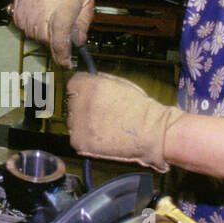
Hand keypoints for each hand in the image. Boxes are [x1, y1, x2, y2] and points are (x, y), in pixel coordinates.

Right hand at [11, 0, 95, 67]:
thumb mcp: (87, 10)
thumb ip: (81, 31)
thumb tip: (74, 47)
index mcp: (65, 7)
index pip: (59, 36)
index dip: (61, 52)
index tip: (65, 62)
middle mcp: (44, 5)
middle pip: (45, 38)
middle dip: (53, 39)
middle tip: (60, 25)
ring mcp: (29, 4)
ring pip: (32, 34)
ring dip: (41, 32)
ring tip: (49, 16)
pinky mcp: (19, 3)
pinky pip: (20, 25)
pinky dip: (29, 24)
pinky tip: (38, 14)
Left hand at [66, 72, 184, 172]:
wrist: (151, 132)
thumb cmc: (140, 108)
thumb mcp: (119, 84)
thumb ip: (99, 81)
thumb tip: (87, 81)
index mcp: (89, 85)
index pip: (73, 84)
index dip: (83, 90)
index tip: (89, 96)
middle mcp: (80, 102)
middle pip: (72, 103)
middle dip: (83, 108)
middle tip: (101, 114)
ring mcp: (78, 123)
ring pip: (73, 121)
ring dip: (83, 124)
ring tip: (104, 127)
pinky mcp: (79, 141)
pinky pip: (76, 138)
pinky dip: (85, 139)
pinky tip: (101, 137)